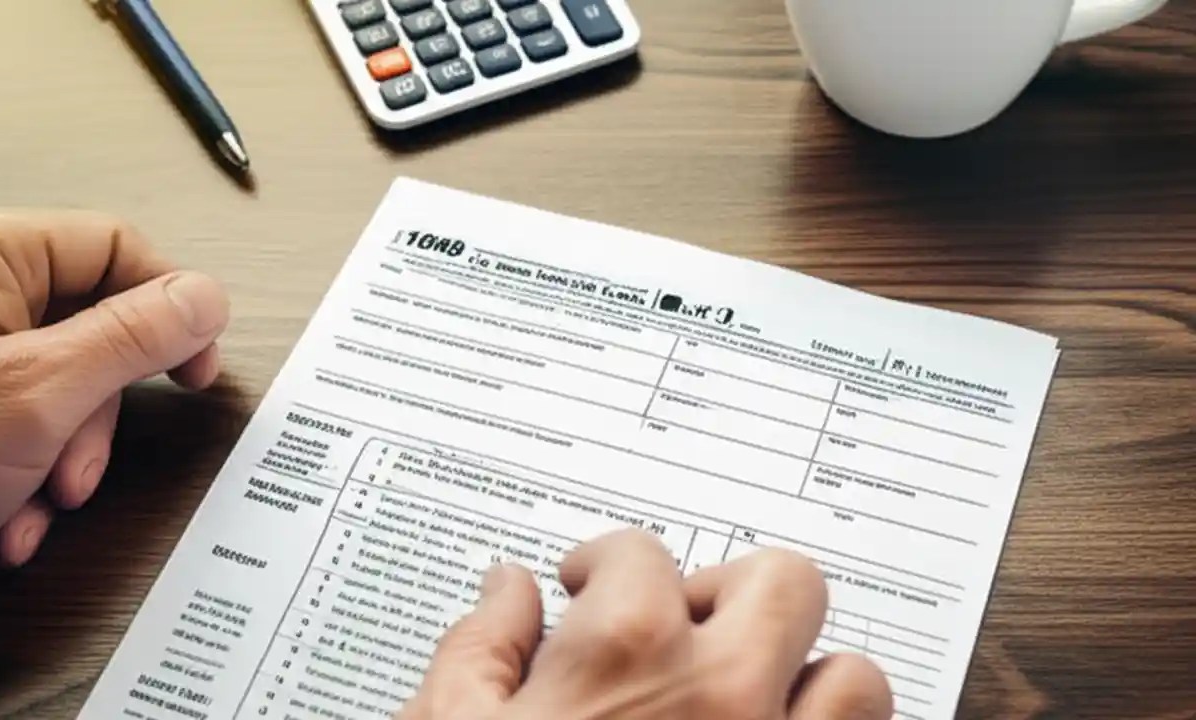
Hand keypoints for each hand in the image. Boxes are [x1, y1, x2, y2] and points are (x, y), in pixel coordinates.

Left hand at [0, 205, 228, 575]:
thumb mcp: (38, 400)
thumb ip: (135, 338)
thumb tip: (206, 297)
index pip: (121, 247)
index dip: (174, 307)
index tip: (196, 371)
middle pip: (89, 324)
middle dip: (96, 417)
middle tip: (77, 475)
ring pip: (54, 381)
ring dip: (58, 459)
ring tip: (29, 511)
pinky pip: (9, 411)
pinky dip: (17, 473)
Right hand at [399, 529, 892, 719]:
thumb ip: (480, 648)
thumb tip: (504, 590)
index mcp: (627, 656)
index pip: (642, 553)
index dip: (604, 562)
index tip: (589, 584)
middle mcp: (723, 696)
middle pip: (783, 584)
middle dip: (731, 590)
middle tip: (683, 622)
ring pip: (855, 681)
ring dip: (809, 680)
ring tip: (751, 698)